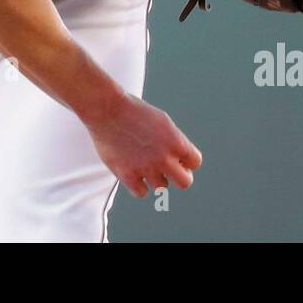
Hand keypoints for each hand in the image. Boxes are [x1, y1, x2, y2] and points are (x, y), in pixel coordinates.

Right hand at [84, 93, 202, 198]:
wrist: (107, 109)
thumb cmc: (133, 110)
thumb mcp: (162, 121)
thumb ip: (173, 140)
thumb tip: (178, 158)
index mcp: (176, 142)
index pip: (195, 162)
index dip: (186, 160)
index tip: (177, 156)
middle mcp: (164, 158)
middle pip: (185, 182)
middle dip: (178, 176)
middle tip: (167, 168)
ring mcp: (146, 168)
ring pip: (161, 188)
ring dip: (155, 178)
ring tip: (144, 164)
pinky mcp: (127, 175)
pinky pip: (141, 193)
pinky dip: (139, 185)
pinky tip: (134, 172)